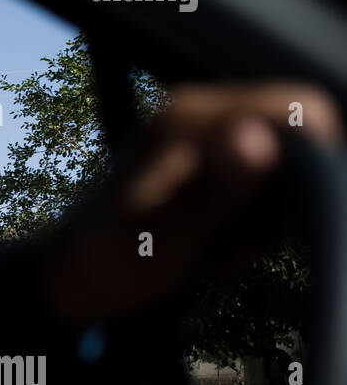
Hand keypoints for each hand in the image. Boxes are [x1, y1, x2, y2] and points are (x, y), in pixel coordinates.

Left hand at [41, 82, 343, 326]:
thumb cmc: (109, 258)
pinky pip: (265, 191)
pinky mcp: (211, 163)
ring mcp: (207, 137)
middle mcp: (201, 112)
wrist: (74, 276)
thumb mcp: (167, 234)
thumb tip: (260, 138)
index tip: (272, 221)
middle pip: (301, 143)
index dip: (310, 164)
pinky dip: (252, 227)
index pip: (298, 109)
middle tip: (230, 247)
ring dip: (265, 222)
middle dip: (281, 203)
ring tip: (216, 250)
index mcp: (190, 116)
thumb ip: (216, 188)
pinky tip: (216, 248)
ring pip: (288, 173)